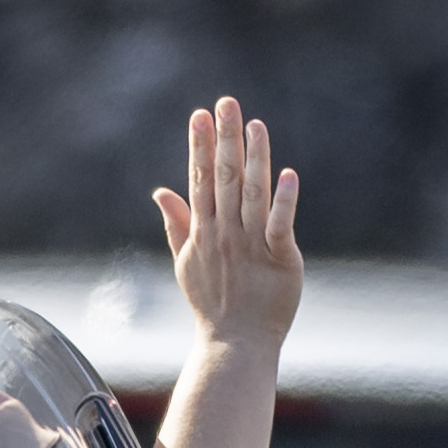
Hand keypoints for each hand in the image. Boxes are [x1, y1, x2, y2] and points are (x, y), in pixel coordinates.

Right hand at [154, 97, 302, 352]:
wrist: (235, 344)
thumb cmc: (212, 304)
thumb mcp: (186, 262)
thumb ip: (177, 223)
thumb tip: (161, 190)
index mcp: (203, 231)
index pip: (200, 180)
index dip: (200, 145)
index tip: (200, 114)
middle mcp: (225, 233)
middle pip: (225, 178)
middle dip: (224, 139)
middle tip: (226, 103)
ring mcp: (251, 246)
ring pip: (253, 194)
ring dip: (255, 158)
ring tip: (256, 125)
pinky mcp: (279, 259)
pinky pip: (280, 225)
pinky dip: (284, 201)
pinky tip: (287, 174)